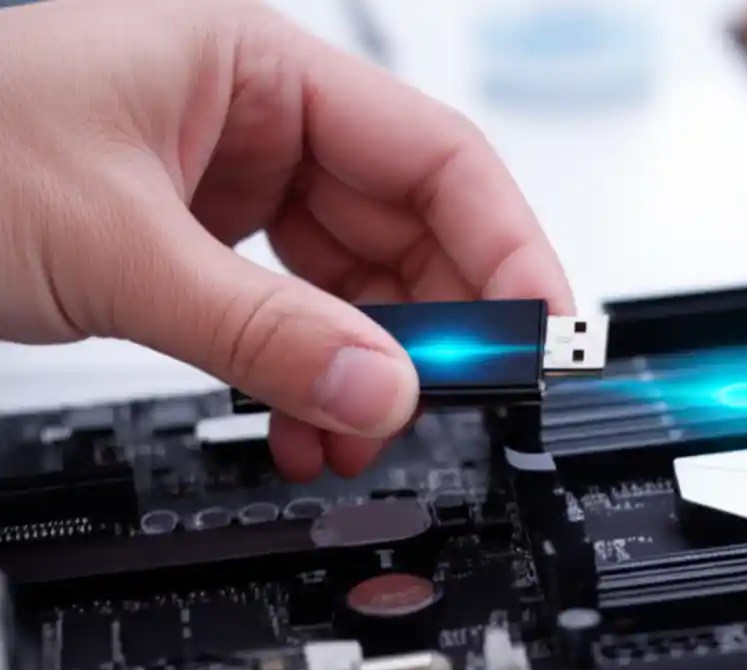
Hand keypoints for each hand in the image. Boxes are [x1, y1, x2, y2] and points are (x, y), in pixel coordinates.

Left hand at [0, 0, 572, 481]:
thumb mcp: (115, 245)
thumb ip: (262, 330)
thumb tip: (382, 391)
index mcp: (260, 68)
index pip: (433, 154)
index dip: (504, 243)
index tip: (540, 329)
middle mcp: (262, 121)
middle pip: (408, 226)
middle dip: (434, 325)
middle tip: (455, 402)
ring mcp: (236, 185)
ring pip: (355, 282)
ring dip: (369, 366)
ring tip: (359, 433)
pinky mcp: (206, 244)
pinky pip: (296, 313)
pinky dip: (310, 375)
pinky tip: (310, 425)